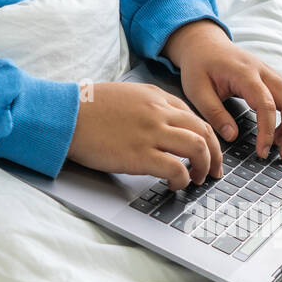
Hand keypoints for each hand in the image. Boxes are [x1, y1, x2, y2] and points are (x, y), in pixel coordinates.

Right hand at [66, 82, 222, 189]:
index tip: (206, 150)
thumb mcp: (123, 96)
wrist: (65, 116)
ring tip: (200, 179)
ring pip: (198, 147)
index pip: (193, 115)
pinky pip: (177, 168)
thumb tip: (158, 125)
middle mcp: (159, 112)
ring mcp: (151, 133)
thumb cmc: (86, 109)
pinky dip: (184, 179)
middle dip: (215, 153)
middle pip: (203, 131)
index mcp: (155, 97)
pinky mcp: (141, 154)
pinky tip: (177, 185)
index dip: (204, 136)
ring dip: (205, 166)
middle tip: (215, 169)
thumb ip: (146, 107)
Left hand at [162, 20, 281, 162]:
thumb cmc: (199, 66)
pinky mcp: (274, 78)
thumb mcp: (196, 90)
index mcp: (244, 73)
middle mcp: (264, 71)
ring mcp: (272, 73)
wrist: (204, 44)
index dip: (267, 131)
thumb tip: (232, 136)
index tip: (262, 152)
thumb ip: (214, 113)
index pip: (266, 104)